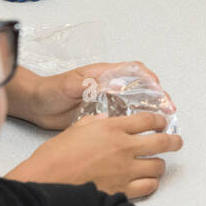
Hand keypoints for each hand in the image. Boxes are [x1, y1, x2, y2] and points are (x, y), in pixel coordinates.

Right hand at [5, 113, 181, 198]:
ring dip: (159, 165)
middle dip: (173, 141)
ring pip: (158, 167)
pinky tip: (145, 182)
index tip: (163, 123)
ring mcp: (125, 171)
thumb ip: (96, 122)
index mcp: (112, 128)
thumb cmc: (54, 156)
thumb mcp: (76, 129)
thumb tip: (106, 118)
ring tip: (156, 165)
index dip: (160, 121)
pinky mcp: (121, 192)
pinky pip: (148, 187)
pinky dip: (150, 184)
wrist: (45, 182)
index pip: (148, 120)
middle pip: (162, 142)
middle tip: (176, 142)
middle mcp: (124, 148)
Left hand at [19, 61, 164, 129]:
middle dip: (158, 97)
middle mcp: (110, 86)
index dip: (149, 78)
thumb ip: (87, 84)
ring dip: (151, 111)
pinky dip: (138, 125)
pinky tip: (144, 135)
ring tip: (164, 124)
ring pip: (137, 103)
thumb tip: (109, 84)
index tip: (158, 90)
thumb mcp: (68, 85)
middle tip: (168, 110)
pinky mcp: (104, 116)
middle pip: (141, 87)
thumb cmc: (51, 91)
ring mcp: (108, 101)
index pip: (134, 70)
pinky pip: (126, 118)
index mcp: (104, 74)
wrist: (37, 106)